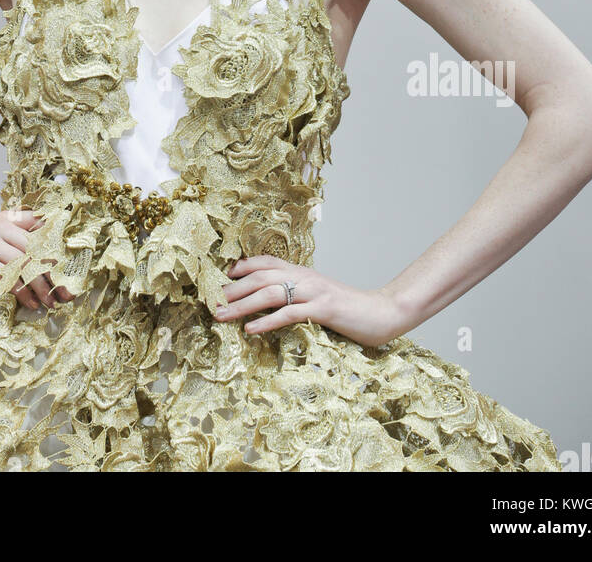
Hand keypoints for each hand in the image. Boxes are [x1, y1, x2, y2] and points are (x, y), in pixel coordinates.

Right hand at [0, 211, 75, 309]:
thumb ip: (11, 243)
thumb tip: (42, 262)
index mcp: (6, 219)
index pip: (43, 227)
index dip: (61, 248)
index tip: (75, 270)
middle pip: (37, 248)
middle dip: (56, 272)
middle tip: (68, 293)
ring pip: (24, 261)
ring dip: (42, 285)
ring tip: (52, 302)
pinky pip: (3, 274)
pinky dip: (21, 290)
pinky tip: (30, 304)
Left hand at [213, 256, 406, 347]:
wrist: (382, 312)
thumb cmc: (348, 310)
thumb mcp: (318, 296)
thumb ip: (296, 294)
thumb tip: (268, 302)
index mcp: (302, 272)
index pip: (266, 261)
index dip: (241, 267)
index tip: (220, 278)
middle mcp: (304, 276)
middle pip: (260, 276)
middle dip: (232, 289)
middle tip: (209, 301)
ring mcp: (314, 291)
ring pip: (269, 292)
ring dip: (241, 304)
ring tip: (220, 315)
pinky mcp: (324, 309)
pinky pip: (290, 313)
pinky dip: (267, 320)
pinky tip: (251, 329)